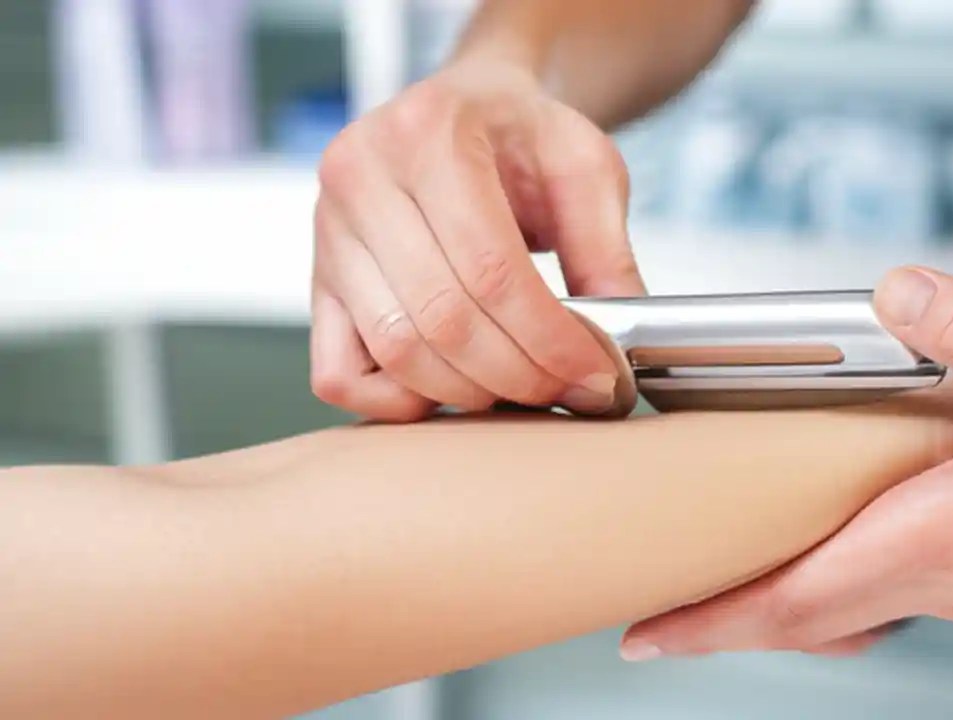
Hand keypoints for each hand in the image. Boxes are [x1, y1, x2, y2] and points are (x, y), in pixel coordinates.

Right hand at [310, 60, 644, 421]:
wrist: (468, 110)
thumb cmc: (520, 136)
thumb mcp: (585, 166)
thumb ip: (607, 249)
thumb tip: (620, 338)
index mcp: (428, 133)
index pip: (490, 268)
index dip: (547, 338)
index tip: (595, 374)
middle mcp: (359, 177)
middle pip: (441, 317)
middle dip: (518, 374)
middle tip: (569, 390)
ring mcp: (327, 231)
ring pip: (393, 349)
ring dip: (469, 392)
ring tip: (524, 388)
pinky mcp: (318, 279)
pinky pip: (337, 372)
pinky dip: (397, 400)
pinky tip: (454, 386)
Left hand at [621, 267, 952, 660]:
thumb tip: (896, 291)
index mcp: (939, 537)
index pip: (794, 598)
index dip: (708, 621)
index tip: (642, 634)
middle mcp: (941, 580)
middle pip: (800, 619)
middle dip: (718, 623)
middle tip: (652, 617)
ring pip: (839, 615)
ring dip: (774, 606)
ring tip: (720, 584)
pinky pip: (883, 598)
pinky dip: (830, 589)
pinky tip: (829, 553)